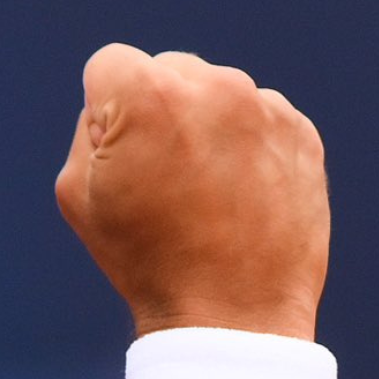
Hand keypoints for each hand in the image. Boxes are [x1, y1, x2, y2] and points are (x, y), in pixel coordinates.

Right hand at [54, 43, 329, 339]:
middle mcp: (213, 86)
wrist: (231, 313)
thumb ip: (89, 127)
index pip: (110, 64)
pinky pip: (257, 117)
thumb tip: (119, 104)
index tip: (121, 155)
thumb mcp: (76, 189)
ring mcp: (265, 108)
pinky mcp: (302, 134)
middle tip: (162, 175)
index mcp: (148, 94)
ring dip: (204, 124)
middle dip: (157, 109)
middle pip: (167, 70)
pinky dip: (244, 143)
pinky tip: (238, 192)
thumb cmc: (145, 256)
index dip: (103, 111)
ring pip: (215, 92)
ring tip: (206, 190)